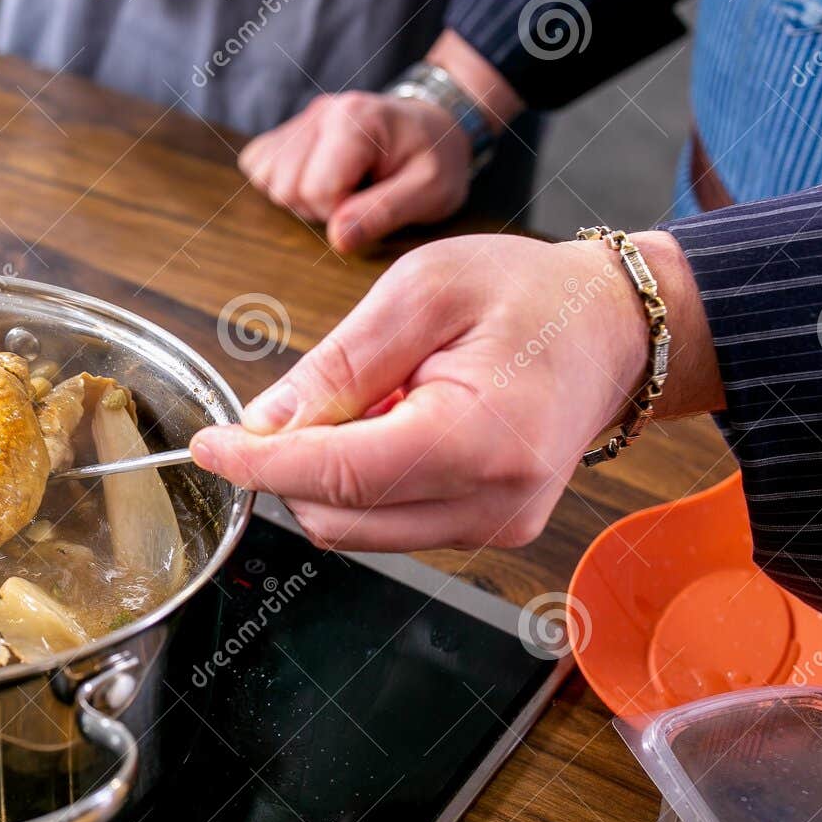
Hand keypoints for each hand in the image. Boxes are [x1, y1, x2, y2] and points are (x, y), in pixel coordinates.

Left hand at [189, 232, 720, 552]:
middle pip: (337, 516)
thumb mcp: (422, 291)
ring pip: (357, 528)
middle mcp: (491, 504)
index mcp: (478, 440)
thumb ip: (339, 362)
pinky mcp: (489, 531)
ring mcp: (494, 527)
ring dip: (332, 472)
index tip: (208, 445)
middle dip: (294, 464)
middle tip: (318, 390)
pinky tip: (398, 424)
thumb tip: (263, 421)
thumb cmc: (529, 295)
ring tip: (382, 397)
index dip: (259, 464)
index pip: (338, 476)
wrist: (613, 329)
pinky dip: (366, 480)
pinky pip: (390, 523)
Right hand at [239, 92, 472, 252]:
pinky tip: (317, 180)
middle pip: (286, 187)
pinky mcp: (289, 130)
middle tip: (357, 198)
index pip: (316, 189)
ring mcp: (302, 119)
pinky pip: (258, 166)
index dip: (341, 212)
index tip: (371, 203)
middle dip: (319, 207)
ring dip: (302, 198)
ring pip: (268, 180)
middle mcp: (322, 112)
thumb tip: (338, 240)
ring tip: (342, 189)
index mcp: (356, 119)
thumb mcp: (430, 191)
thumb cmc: (436, 159)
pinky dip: (282, 183)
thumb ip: (384, 213)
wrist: (435, 127)